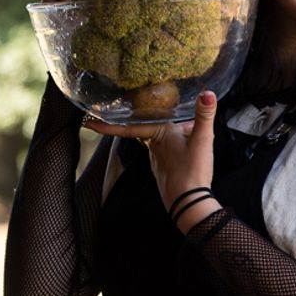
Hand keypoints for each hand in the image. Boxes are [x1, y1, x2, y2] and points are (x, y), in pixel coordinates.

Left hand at [83, 90, 220, 231]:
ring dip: (172, 134)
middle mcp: (154, 147)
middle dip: (152, 123)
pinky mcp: (165, 170)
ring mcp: (158, 160)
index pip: (127, 128)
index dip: (107, 126)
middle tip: (155, 116)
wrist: (190, 202)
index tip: (88, 123)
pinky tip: (190, 145)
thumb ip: (205, 115)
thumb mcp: (202, 140)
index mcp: (159, 135)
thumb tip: (207, 94)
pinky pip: (168, 152)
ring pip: (160, 140)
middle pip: (147, 130)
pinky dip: (178, 145)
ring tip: (191, 129)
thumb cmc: (191, 171)